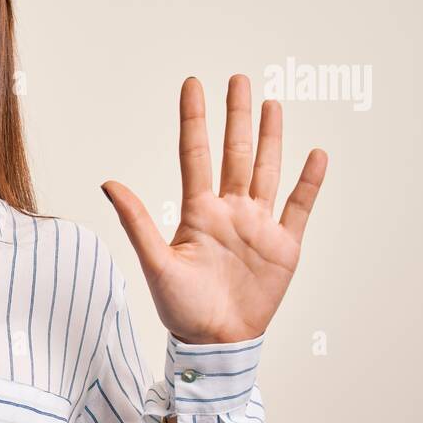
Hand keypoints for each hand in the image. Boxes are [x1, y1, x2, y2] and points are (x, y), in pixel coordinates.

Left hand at [101, 74, 326, 344]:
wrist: (215, 343)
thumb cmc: (180, 308)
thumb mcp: (155, 262)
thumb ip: (136, 220)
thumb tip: (107, 183)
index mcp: (197, 212)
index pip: (195, 154)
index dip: (194, 120)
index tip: (193, 84)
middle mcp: (229, 211)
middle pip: (234, 153)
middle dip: (236, 117)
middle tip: (239, 79)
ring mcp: (258, 226)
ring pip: (267, 171)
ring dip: (270, 139)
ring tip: (271, 104)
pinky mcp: (284, 246)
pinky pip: (300, 207)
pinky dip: (309, 182)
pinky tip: (315, 154)